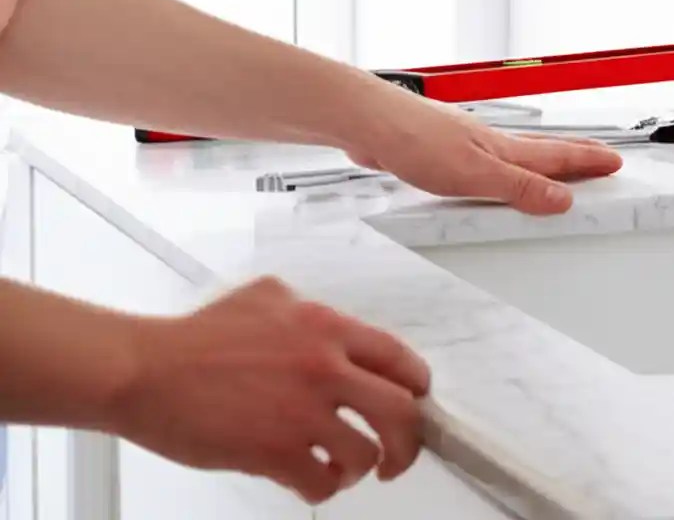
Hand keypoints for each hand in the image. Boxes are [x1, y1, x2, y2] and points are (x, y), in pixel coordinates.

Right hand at [108, 277, 430, 503]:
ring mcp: (301, 410)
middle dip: (409, 442)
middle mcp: (323, 365)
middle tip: (398, 456)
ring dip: (360, 468)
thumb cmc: (194, 339)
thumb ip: (311, 314)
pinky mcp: (274, 450)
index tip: (416, 404)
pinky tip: (308, 478)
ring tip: (342, 468)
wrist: (143, 369)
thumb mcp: (266, 299)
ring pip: (367, 454)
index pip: (401, 359)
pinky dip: (322, 487)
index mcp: (326, 327)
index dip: (417, 389)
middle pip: (403, 412)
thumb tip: (336, 332)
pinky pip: (323, 483)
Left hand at [345, 83, 623, 214]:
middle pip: (541, 152)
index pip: (556, 157)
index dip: (587, 162)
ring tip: (557, 168)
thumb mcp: (473, 175)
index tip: (614, 162)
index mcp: (502, 149)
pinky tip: (492, 176)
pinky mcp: (442, 152)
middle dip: (574, 157)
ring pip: (514, 155)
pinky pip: (485, 164)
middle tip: (600, 160)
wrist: (366, 122)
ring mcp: (466, 144)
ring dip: (541, 162)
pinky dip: (503, 169)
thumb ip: (517, 188)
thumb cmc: (413, 140)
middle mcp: (489, 143)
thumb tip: (560, 199)